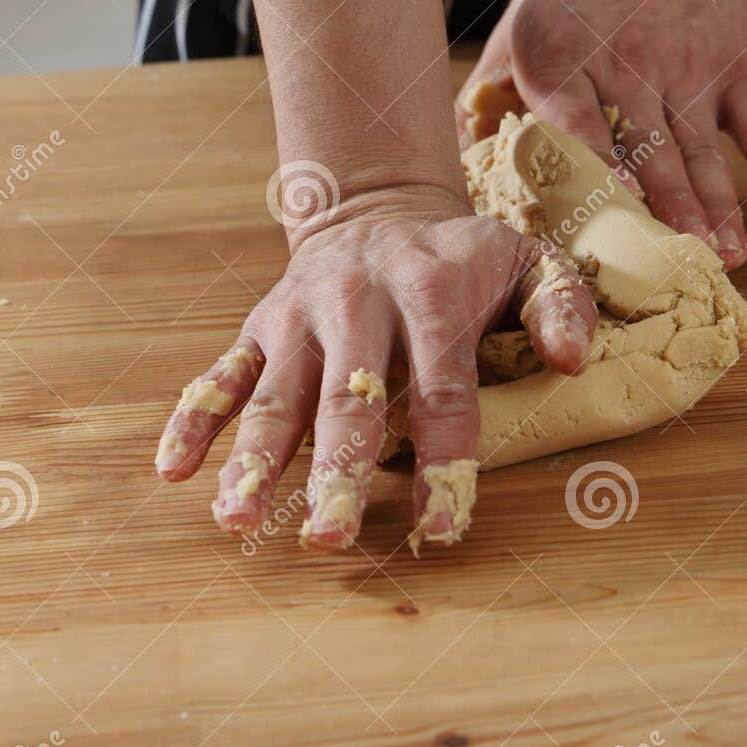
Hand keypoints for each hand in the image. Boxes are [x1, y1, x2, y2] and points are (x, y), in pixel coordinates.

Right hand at [154, 184, 596, 550]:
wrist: (377, 208)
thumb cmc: (463, 260)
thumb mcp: (528, 258)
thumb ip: (560, 302)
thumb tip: (574, 359)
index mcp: (431, 294)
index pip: (442, 391)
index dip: (443, 460)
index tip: (441, 528)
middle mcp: (359, 303)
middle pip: (348, 400)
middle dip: (337, 471)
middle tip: (328, 538)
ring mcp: (301, 316)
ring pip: (276, 395)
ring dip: (254, 458)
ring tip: (237, 519)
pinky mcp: (260, 326)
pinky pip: (221, 374)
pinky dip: (193, 418)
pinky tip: (173, 469)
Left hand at [458, 0, 746, 268]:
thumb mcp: (522, 24)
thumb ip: (489, 95)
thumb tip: (451, 166)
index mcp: (567, 59)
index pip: (577, 121)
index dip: (593, 165)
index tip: (606, 208)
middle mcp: (631, 67)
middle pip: (648, 147)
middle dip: (665, 207)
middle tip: (676, 262)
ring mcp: (691, 71)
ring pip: (703, 150)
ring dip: (718, 206)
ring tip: (727, 256)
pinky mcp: (738, 72)